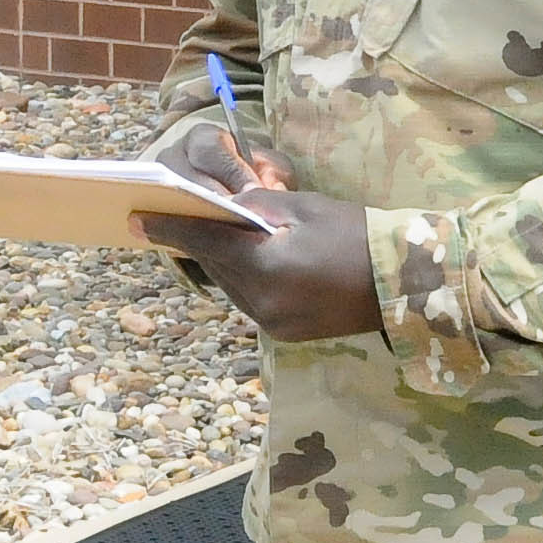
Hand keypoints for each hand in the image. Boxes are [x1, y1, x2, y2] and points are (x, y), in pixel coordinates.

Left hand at [135, 131, 382, 343]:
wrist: (406, 283)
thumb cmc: (357, 234)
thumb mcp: (304, 209)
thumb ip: (256, 209)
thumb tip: (222, 209)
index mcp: (266, 269)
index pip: (207, 243)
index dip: (171, 228)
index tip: (137, 219)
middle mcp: (262, 304)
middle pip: (216, 267)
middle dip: (199, 242)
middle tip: (172, 219)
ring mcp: (273, 324)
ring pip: (231, 286)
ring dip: (223, 263)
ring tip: (213, 238)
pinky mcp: (285, 333)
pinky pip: (251, 301)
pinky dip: (245, 280)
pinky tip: (251, 262)